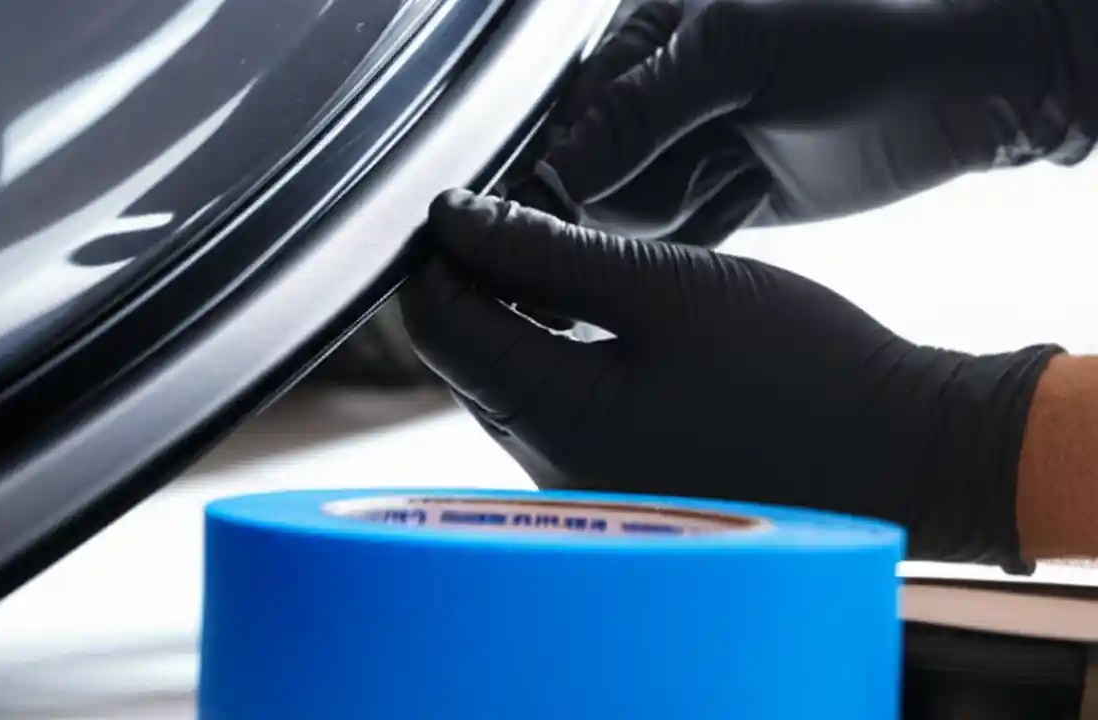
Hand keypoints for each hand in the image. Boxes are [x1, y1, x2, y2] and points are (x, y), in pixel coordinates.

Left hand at [401, 190, 1060, 567]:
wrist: (902, 457)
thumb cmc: (805, 374)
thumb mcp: (670, 288)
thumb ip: (550, 254)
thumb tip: (460, 220)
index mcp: (561, 422)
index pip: (440, 328)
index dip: (439, 254)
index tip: (467, 206)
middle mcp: (553, 475)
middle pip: (463, 361)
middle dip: (474, 286)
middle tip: (518, 224)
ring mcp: (581, 494)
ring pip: (504, 388)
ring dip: (513, 323)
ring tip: (560, 268)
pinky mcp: (612, 493)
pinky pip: (547, 417)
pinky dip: (551, 362)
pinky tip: (592, 327)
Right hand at [530, 0, 1094, 231]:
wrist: (963, 83)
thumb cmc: (859, 31)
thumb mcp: (736, 52)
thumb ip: (641, 110)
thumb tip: (557, 173)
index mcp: (645, 37)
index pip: (569, 118)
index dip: (564, 169)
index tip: (558, 211)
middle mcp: (658, 98)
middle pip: (591, 176)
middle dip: (622, 199)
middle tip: (673, 189)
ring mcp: (690, 151)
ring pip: (630, 216)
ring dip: (670, 218)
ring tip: (729, 182)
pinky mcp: (724, 198)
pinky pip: (678, 239)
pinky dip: (698, 238)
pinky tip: (744, 200)